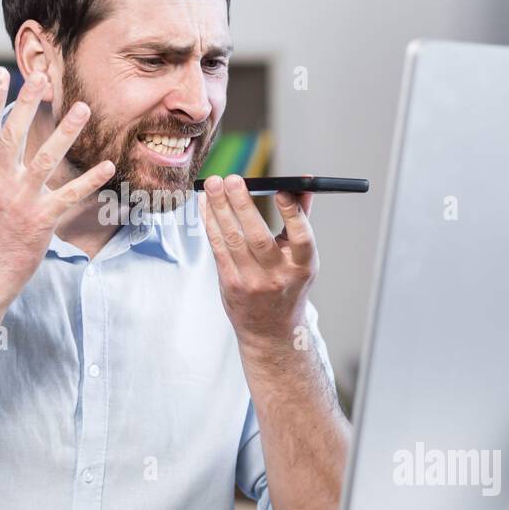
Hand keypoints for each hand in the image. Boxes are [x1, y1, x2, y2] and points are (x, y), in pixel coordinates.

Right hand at [0, 68, 113, 311]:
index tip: (1, 73)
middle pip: (13, 135)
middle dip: (27, 104)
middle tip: (42, 77)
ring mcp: (20, 201)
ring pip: (44, 158)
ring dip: (65, 132)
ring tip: (83, 108)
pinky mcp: (40, 220)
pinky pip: (69, 195)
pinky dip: (89, 180)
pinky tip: (107, 165)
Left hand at [199, 174, 318, 347]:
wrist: (270, 330)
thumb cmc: (288, 284)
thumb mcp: (302, 258)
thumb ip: (300, 220)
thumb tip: (301, 184)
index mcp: (303, 266)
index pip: (301, 238)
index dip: (293, 213)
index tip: (281, 189)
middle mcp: (278, 275)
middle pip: (258, 237)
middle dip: (243, 205)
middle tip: (232, 179)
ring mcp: (252, 282)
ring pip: (233, 240)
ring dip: (220, 209)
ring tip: (213, 184)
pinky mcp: (230, 284)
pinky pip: (218, 248)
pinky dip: (210, 223)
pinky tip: (206, 203)